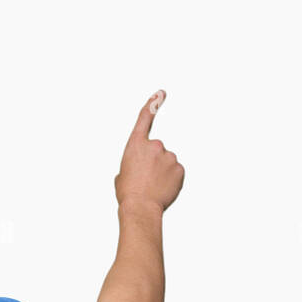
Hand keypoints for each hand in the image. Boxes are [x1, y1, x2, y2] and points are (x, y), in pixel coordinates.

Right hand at [115, 90, 184, 212]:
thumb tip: (140, 167)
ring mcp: (168, 156)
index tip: (161, 93)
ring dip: (162, 173)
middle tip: (145, 180)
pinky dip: (171, 180)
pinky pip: (176, 172)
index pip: (145, 118)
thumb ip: (133, 162)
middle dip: (153, 163)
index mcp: (136, 144)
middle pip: (157, 151)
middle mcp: (154, 145)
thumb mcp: (122, 174)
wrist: (140, 208)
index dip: (153, 103)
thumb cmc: (128, 194)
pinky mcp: (179, 168)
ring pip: (167, 162)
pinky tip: (163, 189)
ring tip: (153, 187)